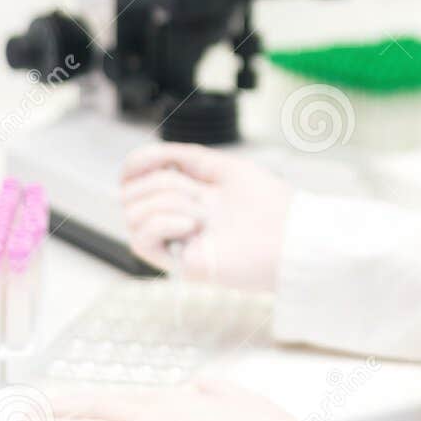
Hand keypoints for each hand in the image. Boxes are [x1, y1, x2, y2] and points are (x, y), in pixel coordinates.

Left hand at [40, 376, 294, 420]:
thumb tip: (197, 385)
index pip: (120, 398)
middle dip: (58, 410)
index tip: (65, 400)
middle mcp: (156, 416)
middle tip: (28, 409)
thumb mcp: (241, 398)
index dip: (87, 399)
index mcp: (178, 399)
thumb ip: (212, 389)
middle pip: (95, 410)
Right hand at [120, 142, 291, 288]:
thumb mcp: (224, 167)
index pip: (137, 176)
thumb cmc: (269, 203)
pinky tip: (190, 224)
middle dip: (162, 182)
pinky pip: (140, 240)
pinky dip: (160, 223)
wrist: (290, 236)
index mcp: (187, 191)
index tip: (153, 159)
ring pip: (132, 213)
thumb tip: (146, 157)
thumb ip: (185, 157)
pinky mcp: (179, 263)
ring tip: (202, 213)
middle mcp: (177, 215)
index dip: (136, 163)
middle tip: (200, 193)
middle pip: (130, 192)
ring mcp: (177, 240)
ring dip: (167, 202)